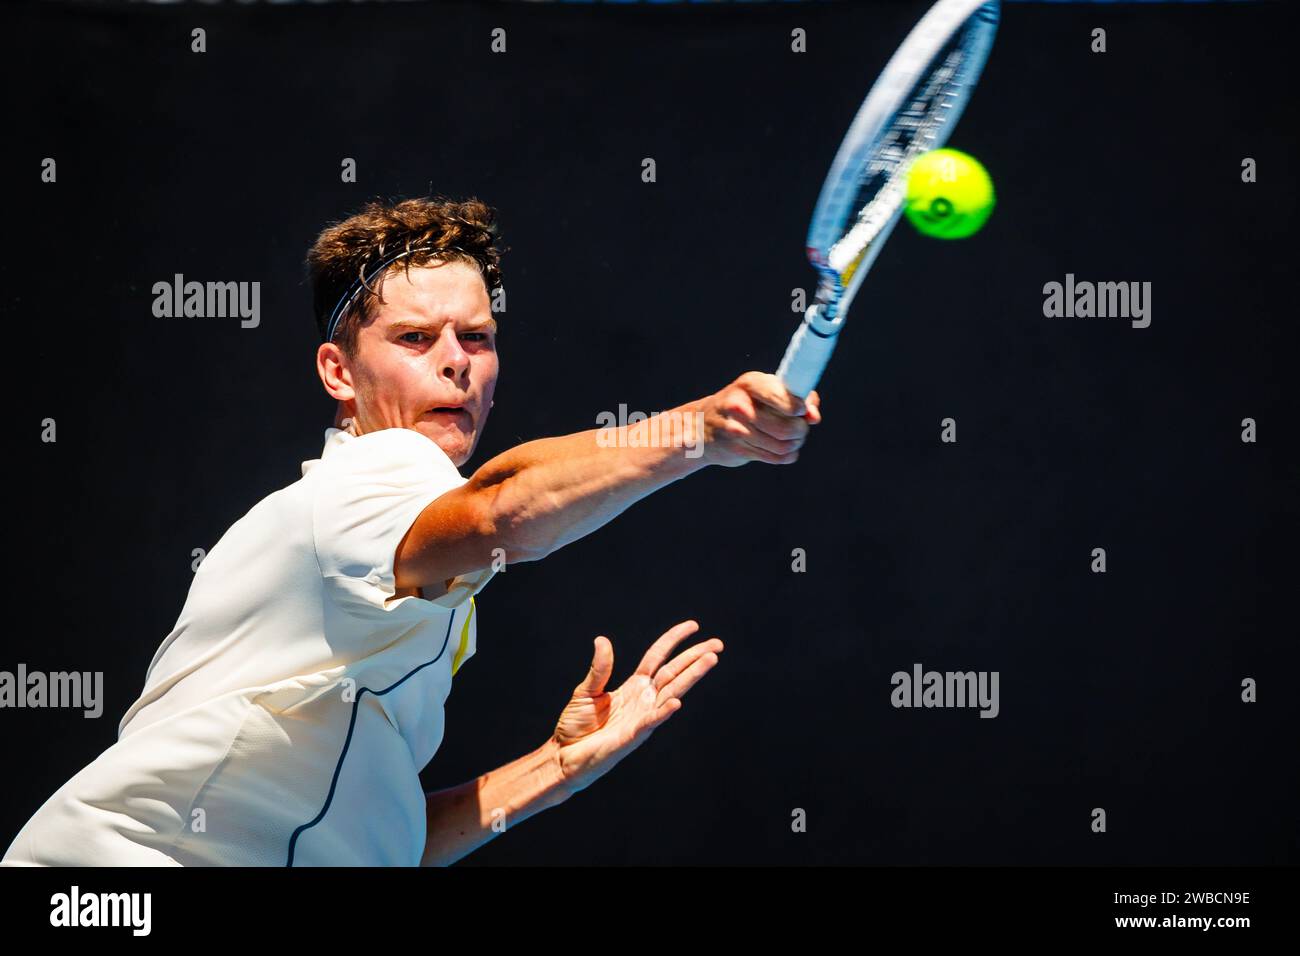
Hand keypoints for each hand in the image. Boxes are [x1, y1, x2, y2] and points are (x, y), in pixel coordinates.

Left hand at [551, 620, 723, 795]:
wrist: (565, 756)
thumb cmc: (576, 726)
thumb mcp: (586, 690)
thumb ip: (600, 668)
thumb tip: (602, 639)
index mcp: (634, 686)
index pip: (658, 657)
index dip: (674, 640)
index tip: (693, 626)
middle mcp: (644, 699)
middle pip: (674, 672)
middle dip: (695, 657)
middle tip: (717, 644)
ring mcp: (642, 717)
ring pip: (672, 692)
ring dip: (691, 676)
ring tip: (710, 660)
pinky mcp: (633, 736)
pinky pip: (651, 722)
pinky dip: (664, 712)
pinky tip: (677, 702)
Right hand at [697, 371, 821, 466]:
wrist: (702, 426)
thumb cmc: (742, 403)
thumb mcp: (762, 390)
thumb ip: (792, 396)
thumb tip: (813, 415)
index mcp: (749, 384)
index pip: (781, 397)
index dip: (798, 407)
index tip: (802, 410)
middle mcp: (740, 406)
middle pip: (786, 427)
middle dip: (801, 430)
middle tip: (801, 428)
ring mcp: (736, 430)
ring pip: (783, 444)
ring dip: (795, 444)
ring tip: (794, 439)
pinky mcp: (737, 450)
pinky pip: (775, 457)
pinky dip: (787, 455)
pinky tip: (785, 450)